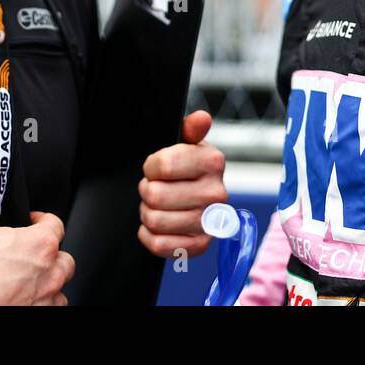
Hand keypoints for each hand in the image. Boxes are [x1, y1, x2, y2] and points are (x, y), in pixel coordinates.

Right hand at [0, 148, 74, 304]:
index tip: (32, 221)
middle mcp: (49, 272)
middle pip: (64, 257)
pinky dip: (43, 302)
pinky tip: (27, 297)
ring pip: (61, 285)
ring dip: (50, 280)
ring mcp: (45, 297)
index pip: (56, 224)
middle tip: (32, 251)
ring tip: (32, 276)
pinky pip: (52, 307)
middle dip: (51, 252)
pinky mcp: (37, 314)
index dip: (43, 220)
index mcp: (40, 244)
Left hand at [138, 111, 226, 257]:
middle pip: (155, 195)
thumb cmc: (188, 166)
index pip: (163, 166)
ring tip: (158, 205)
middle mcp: (216, 193)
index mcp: (213, 162)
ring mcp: (209, 222)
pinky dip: (150, 235)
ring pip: (154, 220)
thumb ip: (190, 128)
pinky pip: (158, 244)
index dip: (151, 167)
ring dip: (147, 213)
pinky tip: (159, 225)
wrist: (200, 196)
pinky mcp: (200, 245)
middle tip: (155, 187)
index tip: (157, 167)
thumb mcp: (187, 142)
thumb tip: (201, 118)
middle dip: (147, 190)